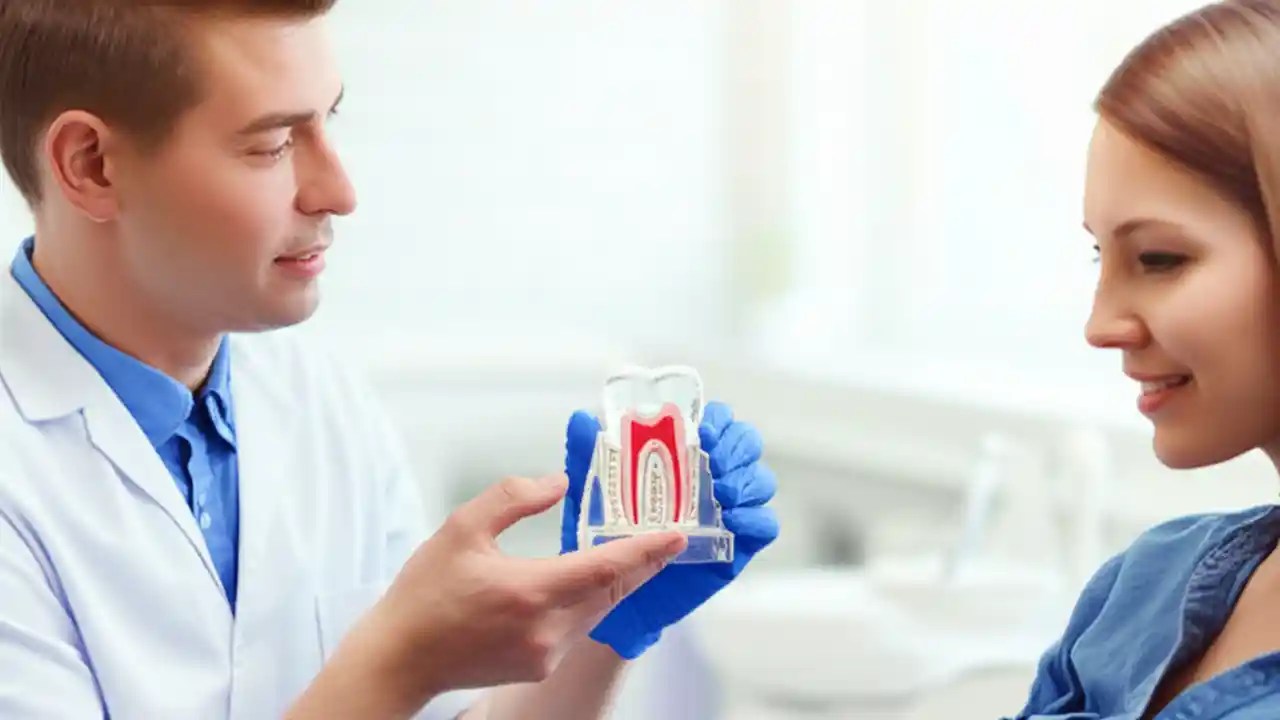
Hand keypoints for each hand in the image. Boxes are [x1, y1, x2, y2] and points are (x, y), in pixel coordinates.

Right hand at [300, 475, 686, 718]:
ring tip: (630, 554)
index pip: (606, 567)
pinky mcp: (538, 666)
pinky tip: (584, 584)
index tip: (676, 535)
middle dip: (641, 564)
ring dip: (615, 583)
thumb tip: (558, 484)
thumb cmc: (425, 594)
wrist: (400, 658)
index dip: (646, 550)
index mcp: (531, 591)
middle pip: (612, 591)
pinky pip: (576, 628)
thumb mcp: (462, 529)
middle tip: (665, 539)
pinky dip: (589, 602)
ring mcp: (544, 653)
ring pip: (597, 611)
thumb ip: (513, 498)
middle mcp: (547, 628)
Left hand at [560, 401, 779, 658]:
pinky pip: (763, 527)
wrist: (609, 594)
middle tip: (716, 465)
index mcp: (680, 456)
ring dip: (747, 482)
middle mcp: (709, 478)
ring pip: (759, 483)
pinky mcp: (736, 545)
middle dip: (737, 449)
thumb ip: (587, 453)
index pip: (715, 422)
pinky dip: (756, 519)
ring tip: (722, 495)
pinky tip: (734, 521)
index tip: (703, 432)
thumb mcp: (592, 491)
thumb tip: (581, 418)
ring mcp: (726, 512)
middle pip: (744, 446)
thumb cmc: (603, 534)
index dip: (717, 420)